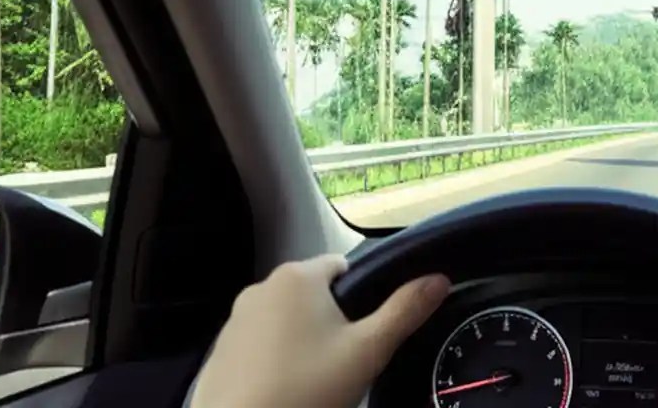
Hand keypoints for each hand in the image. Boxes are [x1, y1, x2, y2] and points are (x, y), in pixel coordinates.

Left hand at [191, 254, 449, 407]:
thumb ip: (405, 310)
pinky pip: (259, 345)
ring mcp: (234, 321)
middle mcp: (261, 287)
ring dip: (303, 341)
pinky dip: (274, 360)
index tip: (365, 334)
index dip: (361, 297)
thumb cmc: (309, 387)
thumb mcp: (368, 351)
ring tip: (315, 381)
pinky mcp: (219, 352)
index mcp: (297, 276)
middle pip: (313, 294)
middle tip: (345, 361)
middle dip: (332, 322)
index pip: (343, 267)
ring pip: (286, 321)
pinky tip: (284, 390)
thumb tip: (439, 279)